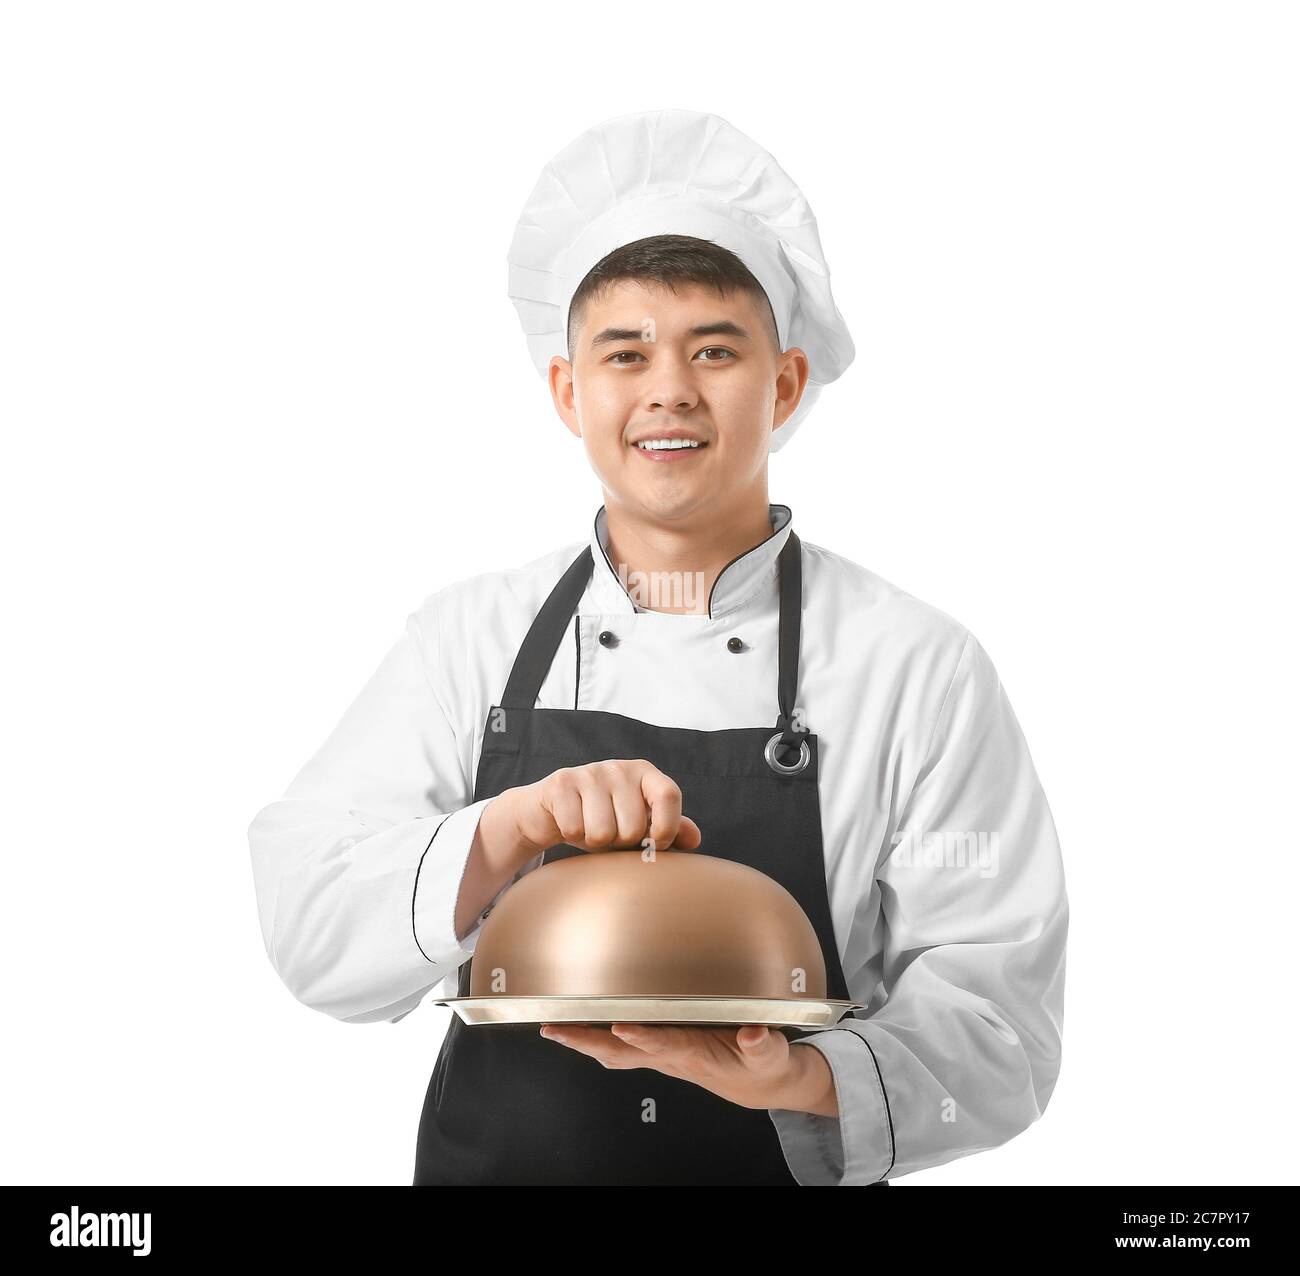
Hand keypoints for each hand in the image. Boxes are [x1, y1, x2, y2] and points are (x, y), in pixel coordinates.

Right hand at [491, 759, 702, 868]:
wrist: (551, 807)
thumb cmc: (603, 817)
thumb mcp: (637, 822)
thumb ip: (668, 829)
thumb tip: (694, 839)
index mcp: (645, 773)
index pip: (669, 796)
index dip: (666, 829)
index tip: (655, 844)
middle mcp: (620, 768)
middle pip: (633, 827)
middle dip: (621, 842)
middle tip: (612, 833)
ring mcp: (590, 772)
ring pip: (602, 833)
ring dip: (596, 842)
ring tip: (592, 829)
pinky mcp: (562, 782)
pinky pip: (574, 829)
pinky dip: (572, 835)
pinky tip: (571, 822)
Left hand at [537, 1023, 838, 1116]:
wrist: (758, 1083)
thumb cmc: (761, 1065)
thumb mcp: (770, 1055)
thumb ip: (763, 1043)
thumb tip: (755, 1032)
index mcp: (696, 1054)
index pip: (664, 1044)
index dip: (643, 1037)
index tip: (621, 1026)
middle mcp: (671, 1056)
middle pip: (621, 1051)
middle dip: (587, 1041)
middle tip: (555, 1028)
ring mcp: (662, 1054)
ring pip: (614, 1051)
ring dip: (583, 1042)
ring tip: (552, 1027)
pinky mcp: (660, 1048)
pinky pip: (620, 1046)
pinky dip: (596, 1037)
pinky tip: (578, 1027)